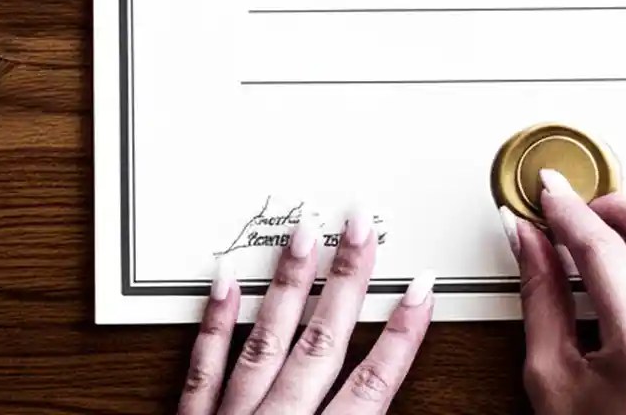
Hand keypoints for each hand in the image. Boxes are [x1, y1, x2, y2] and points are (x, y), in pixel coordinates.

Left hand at [178, 212, 434, 414]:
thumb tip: (393, 406)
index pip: (371, 384)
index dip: (402, 334)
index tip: (422, 289)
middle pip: (321, 345)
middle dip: (347, 282)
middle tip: (360, 228)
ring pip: (267, 342)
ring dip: (289, 286)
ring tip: (304, 235)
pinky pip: (204, 370)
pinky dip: (216, 324)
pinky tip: (226, 282)